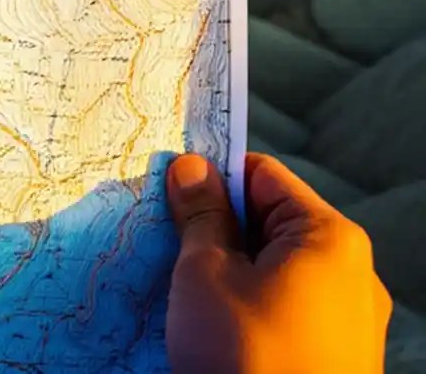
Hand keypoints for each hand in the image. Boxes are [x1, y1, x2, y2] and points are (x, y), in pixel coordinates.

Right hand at [165, 152, 391, 373]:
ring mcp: (351, 321)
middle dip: (218, 230)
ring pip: (278, 272)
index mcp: (330, 238)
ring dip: (231, 272)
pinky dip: (251, 309)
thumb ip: (200, 216)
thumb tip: (192, 168)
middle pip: (272, 224)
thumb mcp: (204, 274)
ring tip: (187, 292)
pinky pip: (289, 311)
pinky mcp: (338, 358)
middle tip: (169, 244)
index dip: (211, 177)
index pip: (262, 176)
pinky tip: (216, 329)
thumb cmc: (244, 355)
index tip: (168, 190)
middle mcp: (353, 273)